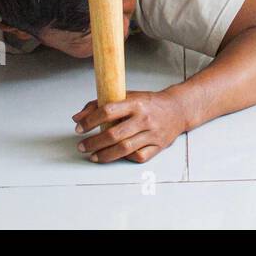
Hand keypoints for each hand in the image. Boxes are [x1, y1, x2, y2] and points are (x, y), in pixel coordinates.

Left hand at [73, 91, 187, 162]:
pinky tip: (116, 156)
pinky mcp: (158, 146)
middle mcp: (144, 118)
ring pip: (125, 148)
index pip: (108, 111)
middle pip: (114, 134)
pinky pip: (139, 156)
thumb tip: (77, 118)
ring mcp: (152, 133)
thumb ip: (100, 104)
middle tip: (82, 146)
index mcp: (136, 102)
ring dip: (105, 154)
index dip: (90, 121)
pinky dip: (126, 158)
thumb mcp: (127, 96)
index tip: (79, 128)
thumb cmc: (149, 102)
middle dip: (94, 142)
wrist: (177, 109)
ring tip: (92, 156)